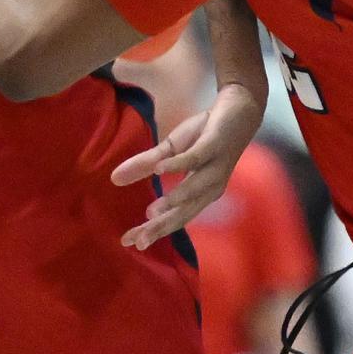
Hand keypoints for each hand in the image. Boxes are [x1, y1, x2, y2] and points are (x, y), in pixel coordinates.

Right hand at [109, 81, 260, 249]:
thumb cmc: (204, 136)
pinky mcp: (215, 145)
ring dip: (173, 201)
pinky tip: (159, 170)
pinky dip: (177, 165)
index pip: (174, 218)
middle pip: (183, 212)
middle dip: (160, 227)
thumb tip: (114, 178)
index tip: (129, 243)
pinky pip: (196, 158)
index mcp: (200, 193)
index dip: (153, 231)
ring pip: (194, 190)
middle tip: (139, 240)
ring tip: (150, 212)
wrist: (238, 110)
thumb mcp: (170, 151)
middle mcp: (210, 187)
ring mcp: (214, 167)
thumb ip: (145, 165)